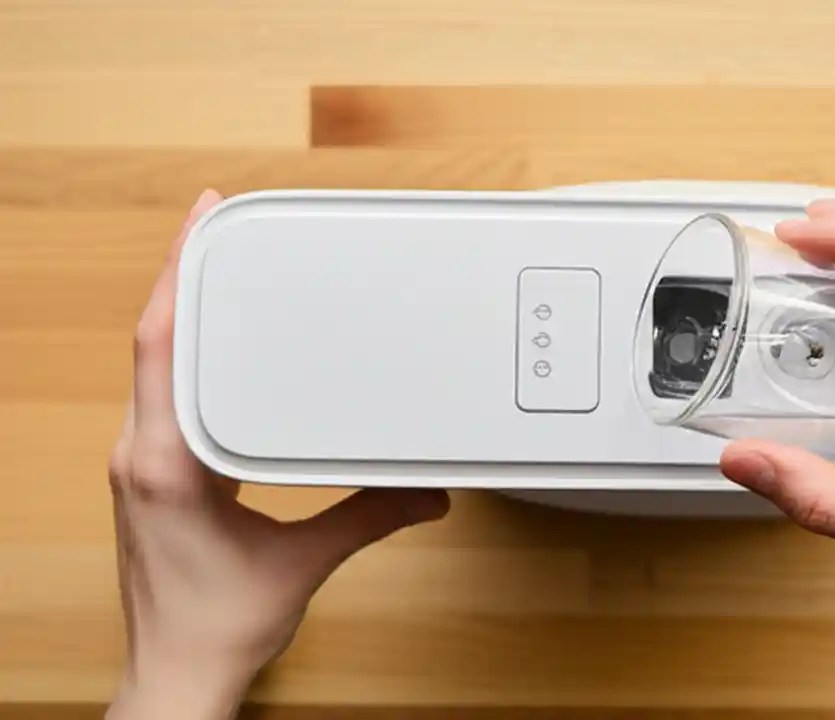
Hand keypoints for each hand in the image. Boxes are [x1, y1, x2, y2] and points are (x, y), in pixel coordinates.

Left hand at [106, 190, 449, 719]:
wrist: (176, 675)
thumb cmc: (216, 628)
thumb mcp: (303, 563)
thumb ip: (369, 516)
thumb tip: (427, 492)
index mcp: (168, 464)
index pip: (163, 346)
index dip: (179, 273)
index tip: (203, 222)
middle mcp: (143, 453)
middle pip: (152, 339)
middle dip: (179, 271)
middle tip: (212, 219)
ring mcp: (141, 464)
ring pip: (150, 364)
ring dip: (177, 309)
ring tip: (211, 263)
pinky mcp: (151, 477)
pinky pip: (160, 394)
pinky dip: (182, 352)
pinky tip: (211, 341)